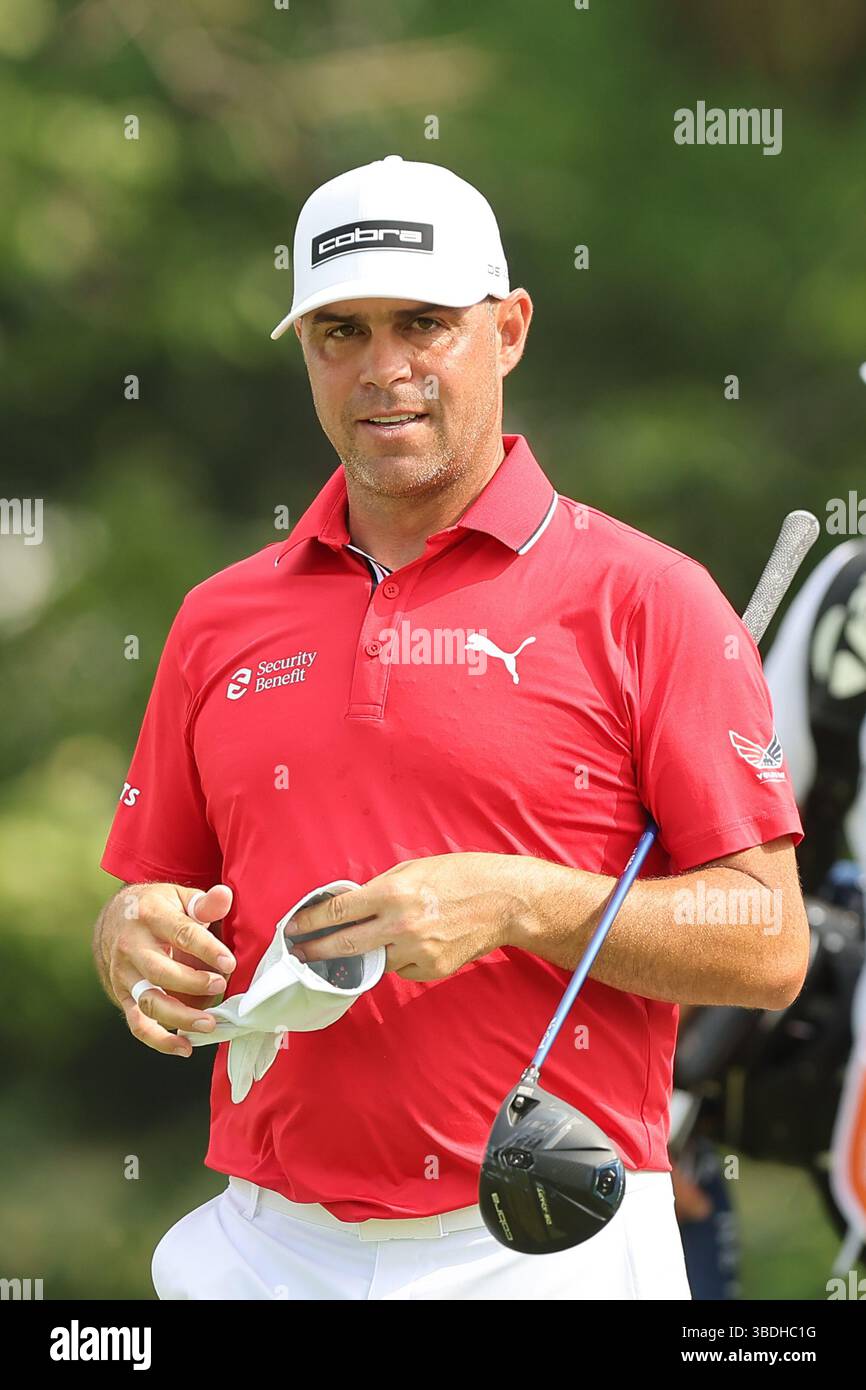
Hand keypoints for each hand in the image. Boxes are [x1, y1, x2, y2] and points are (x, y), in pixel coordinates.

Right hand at [103, 882, 235, 1055]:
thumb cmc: (160, 909)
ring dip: (180, 1016)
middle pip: (160, 971)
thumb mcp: (180, 898)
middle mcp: (131, 946)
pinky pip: (138, 1024)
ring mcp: (124, 974)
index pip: (181, 933)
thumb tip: (225, 895)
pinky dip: (160, 1040)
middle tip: (220, 987)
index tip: (229, 963)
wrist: (117, 919)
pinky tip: (185, 1047)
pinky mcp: (124, 996)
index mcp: (150, 915)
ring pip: (149, 1001)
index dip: (206, 949)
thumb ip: (205, 903)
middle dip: (192, 983)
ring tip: (209, 1024)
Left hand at [285, 853, 527, 981]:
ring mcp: (417, 951)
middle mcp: (400, 925)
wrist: (503, 901)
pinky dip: (396, 959)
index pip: (338, 912)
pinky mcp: (431, 970)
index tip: (293, 928)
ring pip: (373, 962)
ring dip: (360, 957)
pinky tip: (407, 945)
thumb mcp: (413, 869)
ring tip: (349, 951)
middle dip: (316, 951)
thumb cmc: (459, 876)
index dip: (310, 922)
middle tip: (299, 954)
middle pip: (344, 946)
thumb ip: (379, 889)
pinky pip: (400, 970)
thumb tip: (349, 906)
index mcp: (392, 893)